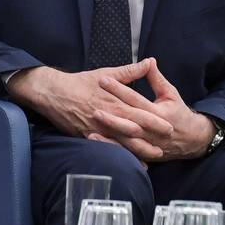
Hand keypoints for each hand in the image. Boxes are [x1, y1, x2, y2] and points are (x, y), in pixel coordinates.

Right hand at [8, 61, 172, 147]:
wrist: (54, 93)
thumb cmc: (81, 82)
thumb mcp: (107, 73)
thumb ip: (130, 71)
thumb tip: (149, 61)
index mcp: (115, 100)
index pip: (139, 111)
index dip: (155, 119)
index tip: (170, 125)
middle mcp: (108, 115)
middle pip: (134, 128)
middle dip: (151, 136)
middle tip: (168, 142)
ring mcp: (98, 127)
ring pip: (122, 141)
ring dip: (139, 149)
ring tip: (154, 156)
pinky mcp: (88, 135)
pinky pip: (107, 147)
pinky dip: (119, 155)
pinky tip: (130, 162)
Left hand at [93, 58, 216, 161]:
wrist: (191, 140)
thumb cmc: (179, 113)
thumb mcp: (170, 94)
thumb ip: (157, 79)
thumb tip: (149, 61)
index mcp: (159, 112)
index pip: (135, 98)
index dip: (119, 89)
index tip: (103, 79)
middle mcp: (152, 129)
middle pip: (128, 118)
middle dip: (110, 108)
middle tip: (92, 100)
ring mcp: (147, 142)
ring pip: (125, 136)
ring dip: (108, 127)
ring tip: (92, 118)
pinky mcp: (142, 152)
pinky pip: (123, 149)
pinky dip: (108, 144)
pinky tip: (93, 137)